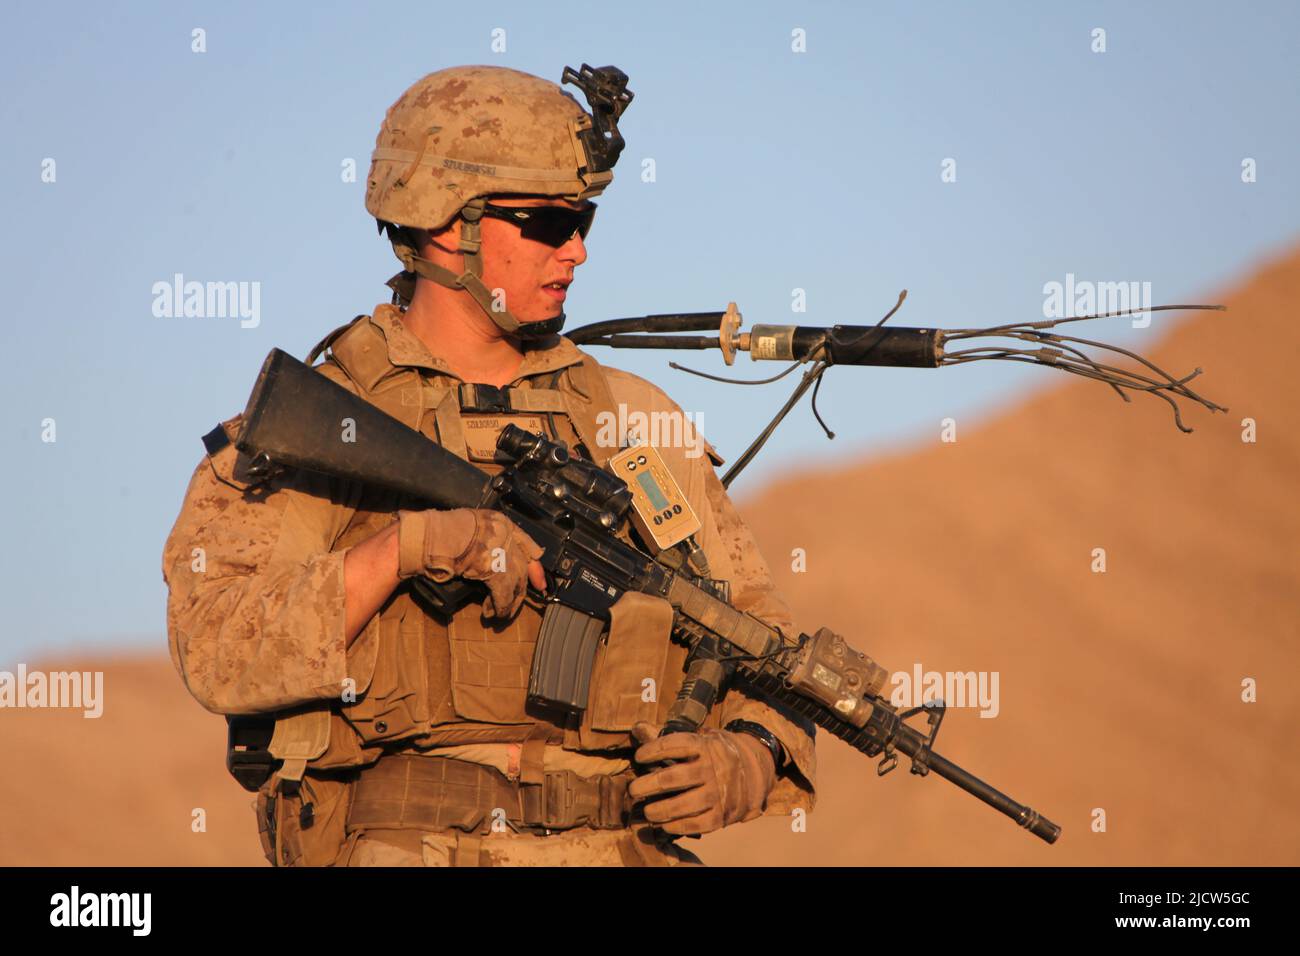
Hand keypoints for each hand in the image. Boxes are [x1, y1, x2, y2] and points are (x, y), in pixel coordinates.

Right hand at [397, 508, 546, 617]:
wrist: (429, 537)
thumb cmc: (441, 532)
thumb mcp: (471, 528)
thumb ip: (487, 539)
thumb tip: (494, 559)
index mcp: (501, 522)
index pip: (528, 545)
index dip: (535, 567)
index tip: (541, 582)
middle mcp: (506, 535)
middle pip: (523, 567)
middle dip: (521, 590)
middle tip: (514, 606)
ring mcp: (503, 552)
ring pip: (515, 583)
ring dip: (508, 603)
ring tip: (499, 614)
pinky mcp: (495, 570)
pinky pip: (503, 594)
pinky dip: (499, 606)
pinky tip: (492, 613)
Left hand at [627, 721, 775, 835]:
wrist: (753, 772)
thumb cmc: (714, 754)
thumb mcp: (697, 740)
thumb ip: (666, 738)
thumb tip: (637, 728)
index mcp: (705, 746)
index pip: (675, 745)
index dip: (653, 750)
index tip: (639, 756)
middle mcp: (712, 768)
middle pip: (673, 778)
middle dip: (647, 785)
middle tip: (633, 790)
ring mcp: (718, 793)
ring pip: (682, 805)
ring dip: (658, 810)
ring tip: (646, 810)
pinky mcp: (722, 815)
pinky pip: (696, 824)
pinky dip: (676, 826)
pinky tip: (664, 824)